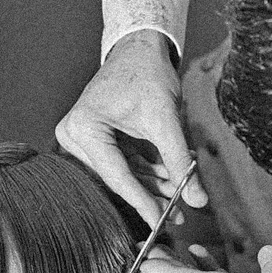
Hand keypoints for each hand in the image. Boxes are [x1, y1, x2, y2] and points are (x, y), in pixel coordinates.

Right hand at [56, 30, 207, 227]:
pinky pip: (124, 165)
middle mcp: (74, 135)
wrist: (140, 49)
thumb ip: (179, 162)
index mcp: (83, 128)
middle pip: (118, 178)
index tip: (162, 224)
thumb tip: (197, 200)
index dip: (142, 203)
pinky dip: (148, 172)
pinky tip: (171, 179)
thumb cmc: (146, 74)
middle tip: (179, 214)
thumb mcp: (165, 120)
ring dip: (152, 186)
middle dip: (151, 194)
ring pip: (123, 175)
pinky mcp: (96, 140)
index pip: (117, 176)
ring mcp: (82, 139)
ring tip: (180, 196)